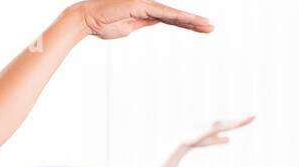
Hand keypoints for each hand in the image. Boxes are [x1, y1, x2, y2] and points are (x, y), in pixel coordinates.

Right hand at [72, 0, 212, 39]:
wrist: (87, 19)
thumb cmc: (103, 25)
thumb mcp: (128, 28)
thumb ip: (143, 24)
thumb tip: (154, 22)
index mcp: (145, 13)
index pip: (171, 19)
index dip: (187, 23)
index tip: (201, 29)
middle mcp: (148, 6)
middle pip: (176, 15)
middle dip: (194, 22)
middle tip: (212, 28)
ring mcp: (145, 4)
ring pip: (173, 14)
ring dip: (191, 20)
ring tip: (207, 26)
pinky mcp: (140, 5)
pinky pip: (163, 13)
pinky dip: (177, 17)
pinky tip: (190, 20)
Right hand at [182, 115, 255, 149]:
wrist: (182, 141)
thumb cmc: (195, 140)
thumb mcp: (210, 141)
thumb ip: (220, 140)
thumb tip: (229, 139)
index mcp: (217, 128)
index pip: (233, 124)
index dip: (243, 121)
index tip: (254, 117)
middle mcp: (214, 126)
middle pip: (230, 123)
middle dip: (241, 120)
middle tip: (254, 116)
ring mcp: (208, 129)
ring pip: (221, 126)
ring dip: (230, 124)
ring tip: (240, 123)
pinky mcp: (201, 133)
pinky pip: (209, 131)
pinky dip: (214, 127)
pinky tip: (218, 123)